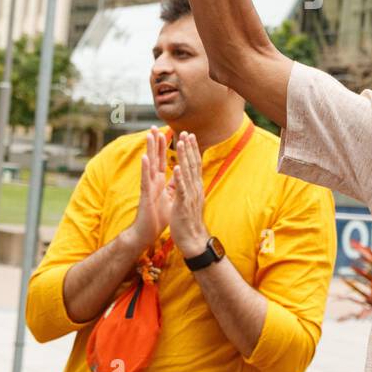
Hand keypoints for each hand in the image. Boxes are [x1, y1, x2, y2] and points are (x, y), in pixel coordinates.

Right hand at [127, 127, 173, 249]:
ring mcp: (148, 187)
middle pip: (154, 158)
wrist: (147, 233)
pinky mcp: (145, 195)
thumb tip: (179, 174)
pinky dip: (145, 168)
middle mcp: (153, 181)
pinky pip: (145, 179)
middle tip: (153, 126)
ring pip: (149, 165)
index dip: (163, 147)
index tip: (166, 132)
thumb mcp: (170, 197)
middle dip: (155, 143)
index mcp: (159, 181)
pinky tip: (145, 157)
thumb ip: (173, 185)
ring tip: (149, 135)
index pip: (162, 160)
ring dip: (149, 150)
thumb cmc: (158, 216)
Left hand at [169, 132, 209, 259]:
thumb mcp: (190, 199)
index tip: (189, 136)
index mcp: (195, 186)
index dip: (192, 150)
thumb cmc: (188, 220)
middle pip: (192, 164)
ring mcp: (190, 195)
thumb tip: (191, 176)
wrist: (192, 239)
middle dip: (189, 148)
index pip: (194, 164)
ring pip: (187, 172)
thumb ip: (190, 187)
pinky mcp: (183, 204)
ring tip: (181, 143)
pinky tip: (177, 167)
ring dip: (184, 157)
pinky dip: (180, 178)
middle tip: (186, 132)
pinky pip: (182, 189)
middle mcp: (195, 188)